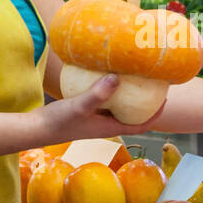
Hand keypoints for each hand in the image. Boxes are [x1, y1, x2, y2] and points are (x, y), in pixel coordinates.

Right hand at [36, 73, 166, 141]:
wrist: (36, 128)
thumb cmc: (59, 121)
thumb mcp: (79, 106)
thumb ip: (97, 93)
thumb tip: (117, 78)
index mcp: (110, 127)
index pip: (141, 125)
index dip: (156, 114)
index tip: (166, 98)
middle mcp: (105, 124)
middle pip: (133, 114)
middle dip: (145, 101)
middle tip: (153, 82)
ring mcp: (95, 118)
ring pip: (119, 107)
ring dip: (128, 95)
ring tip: (135, 75)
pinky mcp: (85, 111)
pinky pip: (105, 101)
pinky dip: (110, 90)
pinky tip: (106, 74)